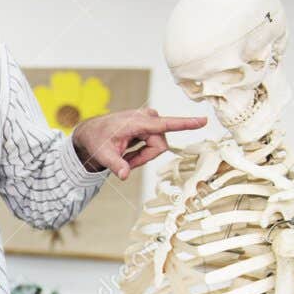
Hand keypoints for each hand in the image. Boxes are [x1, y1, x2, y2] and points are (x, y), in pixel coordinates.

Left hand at [71, 107, 207, 179]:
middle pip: (159, 145)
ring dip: (142, 156)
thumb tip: (124, 175)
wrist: (91, 133)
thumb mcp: (102, 155)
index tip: (203, 121)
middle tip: (125, 163)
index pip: (165, 124)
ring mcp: (148, 120)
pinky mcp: (149, 125)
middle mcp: (146, 118)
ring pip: (157, 146)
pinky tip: (128, 151)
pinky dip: (141, 152)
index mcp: (136, 122)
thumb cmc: (96, 140)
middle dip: (144, 157)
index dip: (185, 124)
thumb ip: (115, 165)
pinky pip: (153, 144)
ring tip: (124, 155)